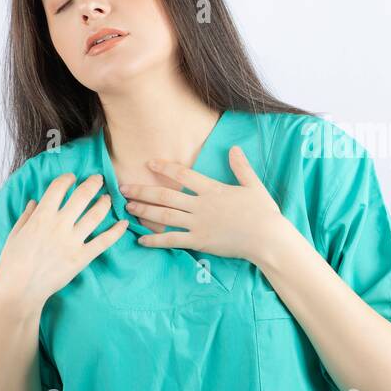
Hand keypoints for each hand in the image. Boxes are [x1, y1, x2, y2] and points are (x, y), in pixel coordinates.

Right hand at [0, 172, 129, 308]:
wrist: (19, 289)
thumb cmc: (12, 262)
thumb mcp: (15, 234)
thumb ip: (27, 215)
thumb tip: (34, 201)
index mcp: (41, 216)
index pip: (59, 188)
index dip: (67, 178)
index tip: (72, 177)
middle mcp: (60, 224)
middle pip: (82, 196)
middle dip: (93, 183)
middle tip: (99, 178)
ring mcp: (73, 241)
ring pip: (96, 214)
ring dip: (105, 203)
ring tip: (108, 198)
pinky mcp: (82, 257)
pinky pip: (104, 241)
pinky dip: (116, 231)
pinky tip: (124, 223)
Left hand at [120, 146, 292, 262]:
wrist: (267, 238)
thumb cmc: (263, 212)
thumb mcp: (253, 185)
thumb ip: (241, 167)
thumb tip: (234, 148)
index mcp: (212, 189)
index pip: (183, 175)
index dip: (164, 167)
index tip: (148, 163)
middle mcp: (201, 205)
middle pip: (165, 195)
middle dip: (142, 190)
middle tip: (123, 188)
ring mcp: (198, 224)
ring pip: (164, 216)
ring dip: (144, 211)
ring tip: (127, 207)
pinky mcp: (199, 241)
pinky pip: (173, 240)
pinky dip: (155, 240)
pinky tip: (140, 239)